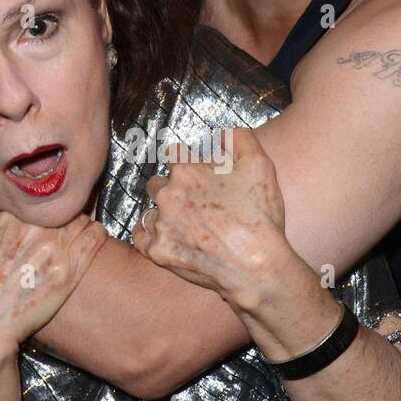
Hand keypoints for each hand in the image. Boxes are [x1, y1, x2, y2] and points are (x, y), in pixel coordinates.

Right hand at [0, 199, 107, 362]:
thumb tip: (2, 190)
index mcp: (10, 215)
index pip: (40, 191)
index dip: (47, 195)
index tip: (50, 201)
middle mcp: (33, 227)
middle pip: (63, 201)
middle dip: (65, 207)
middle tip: (68, 214)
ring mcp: (53, 247)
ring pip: (82, 214)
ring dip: (82, 218)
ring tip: (79, 227)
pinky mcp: (70, 269)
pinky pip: (95, 236)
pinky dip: (96, 232)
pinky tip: (92, 236)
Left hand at [131, 126, 289, 311]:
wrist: (256, 267)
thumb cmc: (259, 216)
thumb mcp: (259, 165)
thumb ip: (238, 138)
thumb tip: (221, 133)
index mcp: (187, 170)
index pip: (173, 153)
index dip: (187, 162)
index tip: (198, 174)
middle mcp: (167, 194)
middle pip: (157, 183)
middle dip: (172, 189)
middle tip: (195, 204)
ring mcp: (160, 224)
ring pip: (150, 210)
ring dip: (163, 214)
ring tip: (186, 226)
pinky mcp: (157, 251)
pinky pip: (141, 237)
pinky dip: (151, 237)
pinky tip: (168, 238)